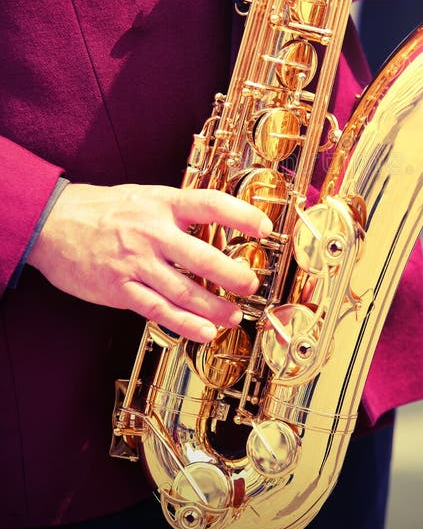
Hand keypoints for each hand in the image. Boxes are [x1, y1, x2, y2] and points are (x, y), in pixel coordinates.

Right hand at [28, 183, 271, 342]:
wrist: (52, 223)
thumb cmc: (104, 209)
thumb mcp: (145, 196)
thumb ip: (179, 210)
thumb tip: (222, 220)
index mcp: (162, 204)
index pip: (210, 205)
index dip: (241, 215)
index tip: (265, 228)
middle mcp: (151, 233)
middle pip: (202, 257)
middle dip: (233, 275)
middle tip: (252, 285)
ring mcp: (135, 264)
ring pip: (184, 291)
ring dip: (215, 307)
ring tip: (235, 315)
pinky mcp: (120, 290)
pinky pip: (158, 311)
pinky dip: (185, 325)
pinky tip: (205, 332)